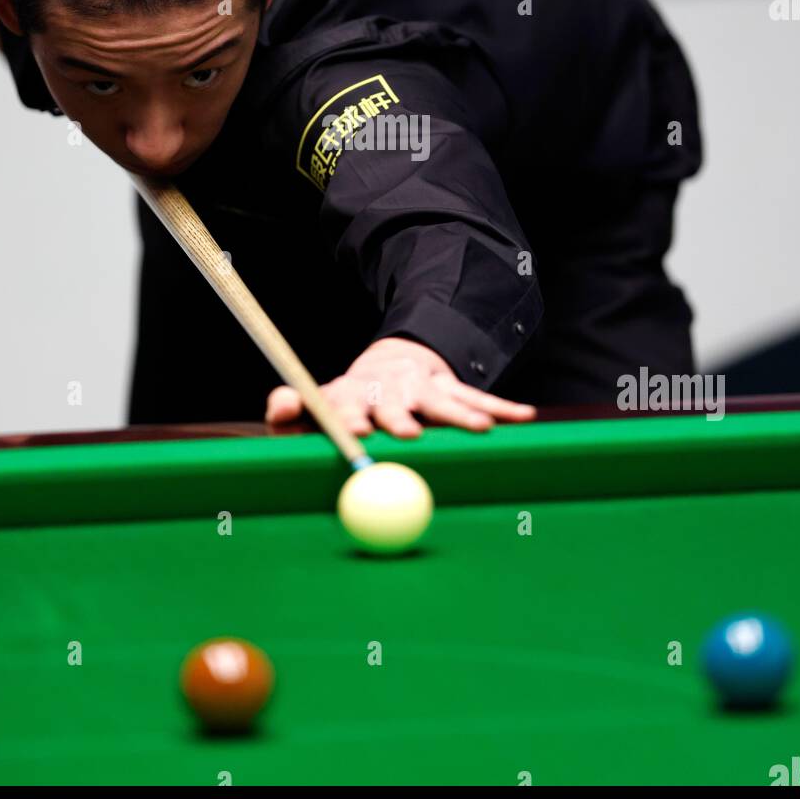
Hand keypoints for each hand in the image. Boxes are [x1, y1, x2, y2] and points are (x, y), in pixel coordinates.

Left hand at [265, 336, 536, 438]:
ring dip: (461, 416)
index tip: (354, 434)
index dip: (351, 420)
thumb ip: (295, 408)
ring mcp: (427, 390)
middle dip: (402, 418)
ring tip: (479, 430)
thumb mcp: (323, 402)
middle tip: (408, 435)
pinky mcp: (454, 390)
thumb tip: (276, 410)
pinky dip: (502, 409)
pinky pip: (481, 400)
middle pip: (397, 406)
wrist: (394, 363)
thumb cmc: (356, 398)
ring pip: (446, 403)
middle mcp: (392, 392)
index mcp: (357, 397)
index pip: (350, 408)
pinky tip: (523, 418)